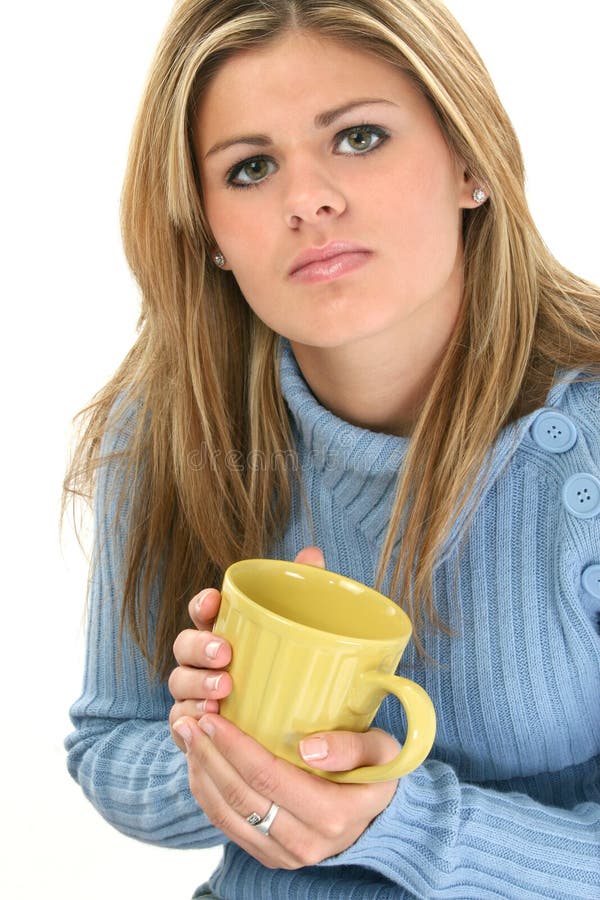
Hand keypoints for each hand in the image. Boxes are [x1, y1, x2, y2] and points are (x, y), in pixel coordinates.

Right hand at [168, 546, 325, 749]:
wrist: (283, 734)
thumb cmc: (286, 674)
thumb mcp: (300, 633)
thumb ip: (303, 592)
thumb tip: (312, 553)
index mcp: (223, 632)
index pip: (202, 611)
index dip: (202, 604)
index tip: (214, 600)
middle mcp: (202, 661)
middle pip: (183, 645)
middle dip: (198, 646)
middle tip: (225, 653)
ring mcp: (193, 694)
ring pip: (178, 682)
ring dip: (195, 684)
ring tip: (223, 690)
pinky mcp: (194, 730)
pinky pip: (179, 722)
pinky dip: (189, 719)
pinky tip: (207, 720)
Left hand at [172, 713, 398, 867]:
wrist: (380, 815)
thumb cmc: (377, 771)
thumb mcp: (382, 750)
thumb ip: (352, 747)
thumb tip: (309, 747)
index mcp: (333, 815)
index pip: (269, 777)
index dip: (235, 746)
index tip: (213, 716)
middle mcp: (305, 843)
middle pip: (241, 796)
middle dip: (209, 754)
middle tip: (190, 720)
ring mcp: (285, 855)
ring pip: (227, 814)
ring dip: (201, 772)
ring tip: (188, 736)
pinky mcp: (270, 856)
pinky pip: (227, 826)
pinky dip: (207, 793)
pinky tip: (200, 763)